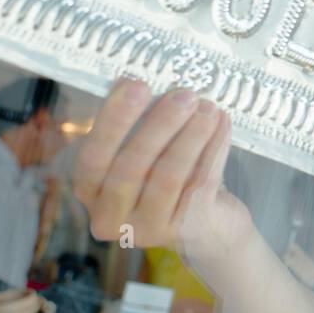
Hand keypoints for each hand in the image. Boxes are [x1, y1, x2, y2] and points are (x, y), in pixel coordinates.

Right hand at [72, 78, 250, 265]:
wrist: (208, 226)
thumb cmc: (168, 178)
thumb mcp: (145, 154)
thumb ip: (138, 125)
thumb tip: (138, 81)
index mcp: (91, 192)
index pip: (94, 157)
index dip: (114, 120)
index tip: (137, 85)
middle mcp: (111, 217)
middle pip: (132, 168)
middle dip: (160, 126)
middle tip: (184, 95)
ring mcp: (148, 229)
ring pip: (168, 177)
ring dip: (190, 136)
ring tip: (207, 107)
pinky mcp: (185, 231)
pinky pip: (199, 184)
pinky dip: (213, 150)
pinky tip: (222, 124)